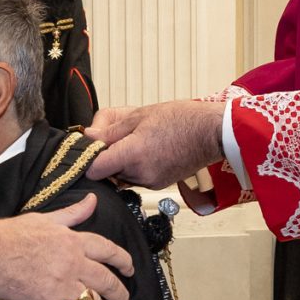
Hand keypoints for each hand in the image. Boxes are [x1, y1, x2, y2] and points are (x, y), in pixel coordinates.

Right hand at [0, 195, 134, 299]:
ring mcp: (62, 286)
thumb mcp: (45, 218)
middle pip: (107, 282)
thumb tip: (92, 201)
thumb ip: (72, 213)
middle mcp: (73, 264)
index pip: (108, 250)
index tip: (130, 269)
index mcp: (74, 242)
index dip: (123, 261)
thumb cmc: (12, 234)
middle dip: (121, 296)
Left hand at [83, 100, 224, 187]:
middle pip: (107, 172)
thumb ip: (110, 130)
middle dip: (107, 156)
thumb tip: (87, 137)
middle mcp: (140, 173)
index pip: (93, 170)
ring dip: (122, 161)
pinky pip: (137, 177)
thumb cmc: (181, 119)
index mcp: (132, 154)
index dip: (88, 159)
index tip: (90, 148)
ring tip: (138, 141)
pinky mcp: (159, 184)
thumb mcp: (139, 115)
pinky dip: (136, 166)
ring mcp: (150, 181)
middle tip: (118, 136)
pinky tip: (149, 150)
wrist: (212, 132)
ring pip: (121, 175)